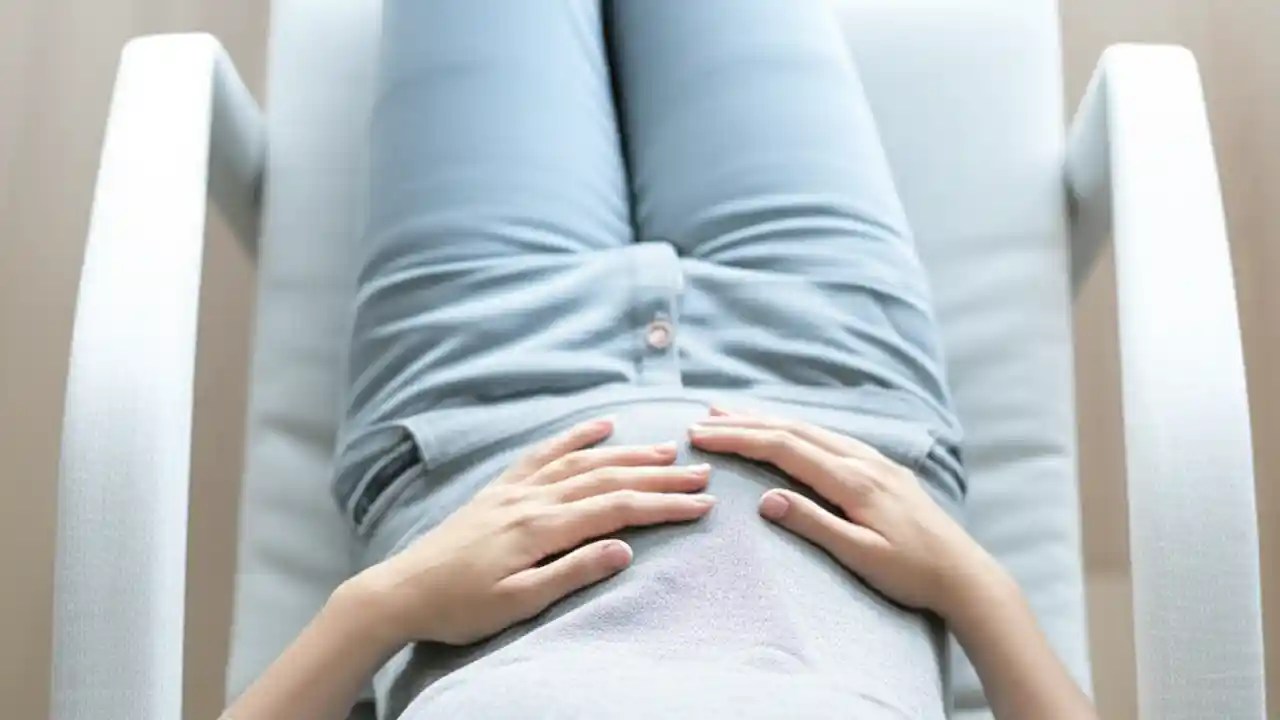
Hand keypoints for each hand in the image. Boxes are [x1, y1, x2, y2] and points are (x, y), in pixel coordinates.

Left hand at [348, 416, 715, 647]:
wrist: (402, 591)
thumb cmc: (460, 607)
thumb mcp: (518, 602)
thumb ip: (572, 572)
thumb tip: (625, 549)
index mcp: (541, 528)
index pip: (618, 509)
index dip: (664, 505)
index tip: (703, 504)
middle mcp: (532, 498)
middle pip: (608, 478)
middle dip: (659, 475)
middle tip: (702, 473)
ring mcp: (516, 489)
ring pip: (582, 462)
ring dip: (628, 453)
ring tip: (667, 449)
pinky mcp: (501, 488)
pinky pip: (544, 453)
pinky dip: (575, 437)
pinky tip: (602, 426)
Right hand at [688, 407, 998, 619]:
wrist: (964, 574)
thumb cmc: (912, 572)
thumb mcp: (859, 554)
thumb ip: (812, 523)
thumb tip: (764, 498)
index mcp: (853, 480)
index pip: (784, 448)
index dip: (740, 439)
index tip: (703, 435)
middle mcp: (863, 461)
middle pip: (794, 430)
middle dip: (746, 422)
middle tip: (704, 417)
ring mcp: (875, 461)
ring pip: (812, 429)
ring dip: (769, 421)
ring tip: (734, 416)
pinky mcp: (882, 469)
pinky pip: (829, 437)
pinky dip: (796, 430)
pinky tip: (787, 431)